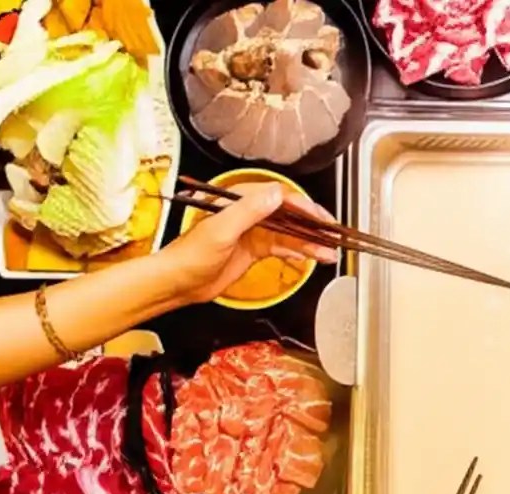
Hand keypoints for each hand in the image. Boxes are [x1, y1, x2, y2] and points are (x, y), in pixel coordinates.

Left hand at [159, 182, 339, 304]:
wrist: (177, 282)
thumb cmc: (190, 256)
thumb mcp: (221, 230)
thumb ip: (248, 210)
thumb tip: (275, 194)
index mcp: (240, 202)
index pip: (280, 197)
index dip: (304, 207)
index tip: (320, 218)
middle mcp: (249, 214)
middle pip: (289, 215)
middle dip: (313, 225)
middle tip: (332, 234)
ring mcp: (252, 233)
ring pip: (289, 234)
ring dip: (309, 243)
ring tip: (328, 253)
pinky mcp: (253, 249)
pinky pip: (281, 247)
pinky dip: (297, 252)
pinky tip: (309, 257)